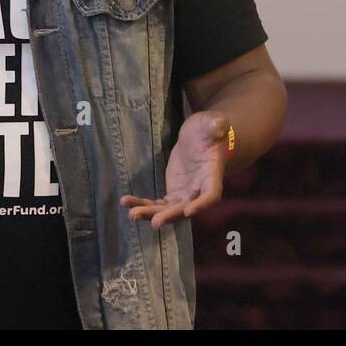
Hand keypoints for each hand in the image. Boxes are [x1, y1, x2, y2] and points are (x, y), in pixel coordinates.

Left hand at [120, 110, 227, 228]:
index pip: (211, 195)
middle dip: (169, 216)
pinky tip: (126, 202)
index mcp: (212, 175)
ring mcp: (185, 194)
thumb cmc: (209, 129)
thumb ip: (216, 124)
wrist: (200, 137)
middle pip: (184, 208)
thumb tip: (219, 125)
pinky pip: (158, 203)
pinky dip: (143, 204)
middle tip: (154, 223)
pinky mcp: (173, 193)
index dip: (200, 205)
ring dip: (151, 213)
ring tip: (132, 214)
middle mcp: (199, 191)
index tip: (187, 211)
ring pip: (168, 210)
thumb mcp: (212, 123)